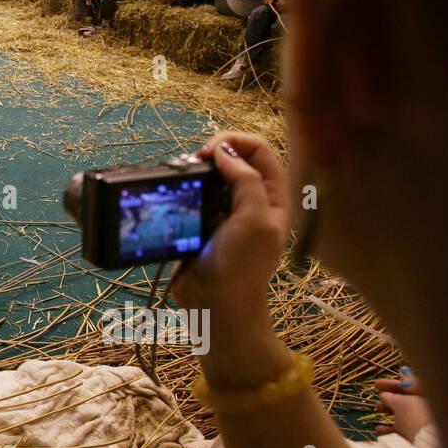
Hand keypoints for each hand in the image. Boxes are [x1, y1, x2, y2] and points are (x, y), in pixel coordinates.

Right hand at [170, 134, 288, 331]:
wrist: (215, 305)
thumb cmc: (241, 264)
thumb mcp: (254, 219)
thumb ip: (245, 180)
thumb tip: (223, 151)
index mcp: (273, 196)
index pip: (258, 150)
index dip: (234, 143)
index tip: (208, 153)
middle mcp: (251, 199)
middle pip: (233, 158)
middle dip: (212, 153)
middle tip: (191, 163)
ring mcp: (225, 211)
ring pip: (211, 174)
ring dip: (195, 170)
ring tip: (181, 176)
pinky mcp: (202, 222)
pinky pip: (194, 193)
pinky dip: (184, 187)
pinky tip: (175, 191)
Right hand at [373, 377, 433, 441]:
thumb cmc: (416, 418)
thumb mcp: (401, 401)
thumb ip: (392, 395)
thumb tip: (386, 394)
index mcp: (432, 397)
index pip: (411, 387)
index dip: (393, 384)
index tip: (376, 384)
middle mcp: (431, 411)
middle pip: (408, 401)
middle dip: (391, 398)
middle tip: (378, 395)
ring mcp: (426, 427)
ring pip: (406, 417)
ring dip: (390, 411)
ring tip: (378, 408)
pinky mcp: (421, 441)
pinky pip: (404, 432)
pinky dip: (392, 429)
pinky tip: (380, 429)